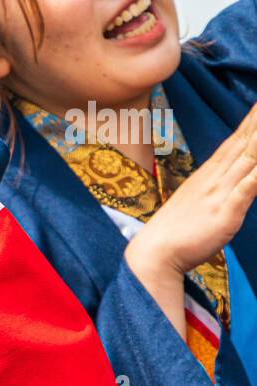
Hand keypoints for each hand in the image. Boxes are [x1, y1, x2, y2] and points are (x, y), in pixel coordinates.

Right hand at [126, 102, 256, 279]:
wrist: (153, 254)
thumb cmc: (174, 231)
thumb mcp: (196, 200)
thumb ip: (215, 186)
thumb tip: (229, 179)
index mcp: (210, 173)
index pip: (237, 138)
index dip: (253, 118)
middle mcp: (217, 177)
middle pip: (246, 141)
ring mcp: (220, 194)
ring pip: (249, 159)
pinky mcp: (225, 214)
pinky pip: (246, 190)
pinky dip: (256, 175)